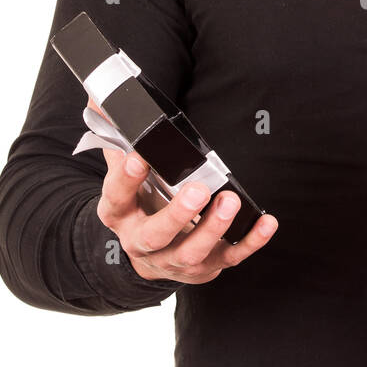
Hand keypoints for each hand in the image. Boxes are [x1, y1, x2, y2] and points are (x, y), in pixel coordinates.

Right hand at [87, 98, 276, 282]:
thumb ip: (116, 140)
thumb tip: (101, 100)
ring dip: (213, 229)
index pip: (117, 197)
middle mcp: (142, 242)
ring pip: (191, 252)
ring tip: (230, 201)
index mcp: (120, 214)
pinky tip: (265, 223)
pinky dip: (250, 242)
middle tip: (199, 190)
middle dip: (177, 214)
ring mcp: (174, 259)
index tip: (139, 157)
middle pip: (155, 235)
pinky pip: (230, 257)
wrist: (146, 256)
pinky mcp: (205, 267)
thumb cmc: (139, 206)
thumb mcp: (122, 176)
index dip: (126, 179)